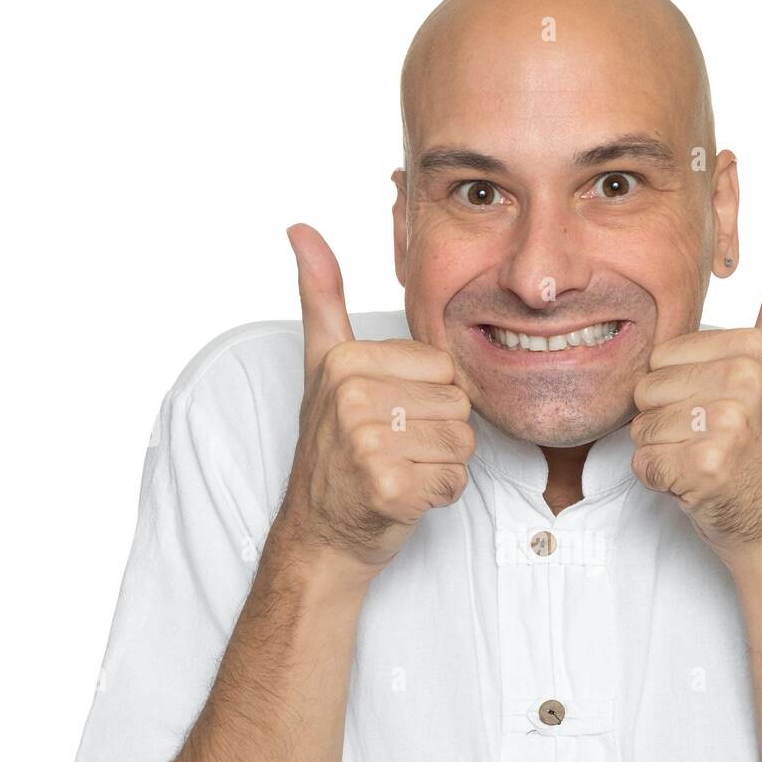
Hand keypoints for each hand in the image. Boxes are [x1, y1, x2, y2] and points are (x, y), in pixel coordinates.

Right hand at [277, 224, 474, 574]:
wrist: (319, 534)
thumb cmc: (332, 453)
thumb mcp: (323, 366)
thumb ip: (321, 297)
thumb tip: (300, 228)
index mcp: (346, 361)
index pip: (443, 369)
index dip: (427, 401)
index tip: (387, 419)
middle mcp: (352, 398)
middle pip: (457, 406)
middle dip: (437, 436)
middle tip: (394, 452)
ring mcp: (367, 444)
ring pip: (461, 444)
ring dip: (440, 467)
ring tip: (399, 472)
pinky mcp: (388, 488)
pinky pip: (453, 482)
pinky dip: (438, 497)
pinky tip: (403, 498)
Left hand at [629, 225, 761, 573]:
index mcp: (753, 348)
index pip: (662, 359)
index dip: (678, 394)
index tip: (718, 414)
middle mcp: (745, 380)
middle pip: (646, 392)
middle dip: (667, 426)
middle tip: (711, 444)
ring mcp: (729, 424)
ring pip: (642, 430)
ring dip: (664, 456)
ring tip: (706, 463)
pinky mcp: (709, 467)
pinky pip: (645, 465)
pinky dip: (663, 485)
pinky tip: (698, 487)